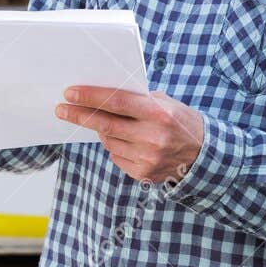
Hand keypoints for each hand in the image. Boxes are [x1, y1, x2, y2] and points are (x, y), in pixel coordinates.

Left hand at [56, 86, 204, 183]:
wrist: (204, 154)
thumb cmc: (179, 121)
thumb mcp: (164, 103)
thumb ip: (136, 100)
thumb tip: (100, 97)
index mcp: (158, 113)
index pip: (117, 102)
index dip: (91, 97)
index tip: (69, 93)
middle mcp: (152, 137)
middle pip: (105, 125)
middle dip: (79, 115)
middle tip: (61, 109)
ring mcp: (147, 158)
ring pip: (108, 141)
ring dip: (103, 131)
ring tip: (114, 125)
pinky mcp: (143, 173)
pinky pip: (116, 157)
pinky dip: (116, 147)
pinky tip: (129, 142)